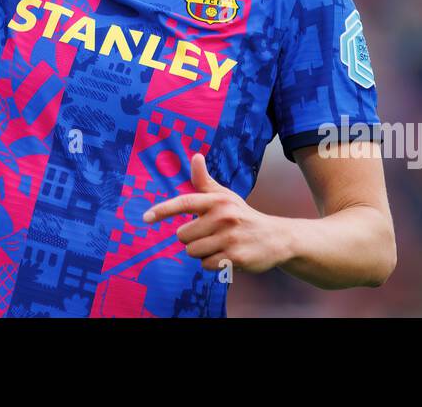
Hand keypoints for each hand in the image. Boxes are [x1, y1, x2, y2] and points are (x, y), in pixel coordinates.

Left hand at [142, 152, 294, 273]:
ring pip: (193, 252)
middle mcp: (223, 217)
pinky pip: (206, 265)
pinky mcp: (236, 257)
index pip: (185, 203)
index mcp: (218, 200)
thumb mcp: (225, 196)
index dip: (163, 210)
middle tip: (210, 235)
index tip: (145, 218)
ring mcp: (230, 238)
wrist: (276, 237)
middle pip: (183, 235)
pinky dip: (212, 263)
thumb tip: (195, 156)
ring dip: (202, 252)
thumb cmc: (242, 215)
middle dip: (192, 238)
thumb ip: (205, 180)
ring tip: (219, 245)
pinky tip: (226, 256)